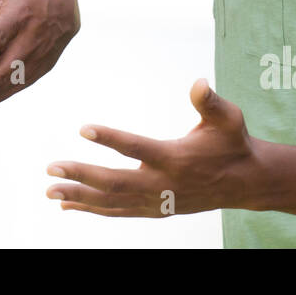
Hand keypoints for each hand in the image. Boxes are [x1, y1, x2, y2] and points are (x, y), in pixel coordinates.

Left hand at [45, 79, 260, 216]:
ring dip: (80, 197)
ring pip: (112, 202)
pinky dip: (93, 209)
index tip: (83, 128)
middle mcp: (163, 184)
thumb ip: (211, 102)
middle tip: (51, 168)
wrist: (245, 183)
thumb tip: (199, 83)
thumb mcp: (229, 118)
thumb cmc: (233, 143)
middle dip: (81, 176)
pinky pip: (118, 211)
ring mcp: (156, 201)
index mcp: (175, 158)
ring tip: (50, 191)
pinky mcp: (155, 210)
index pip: (137, 148)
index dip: (110, 138)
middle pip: (115, 183)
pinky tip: (69, 206)